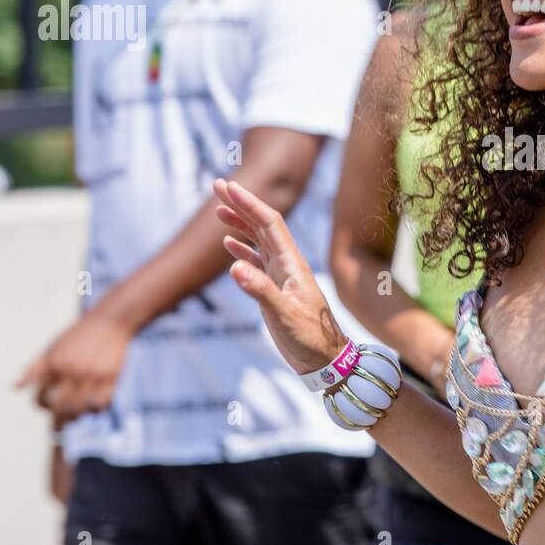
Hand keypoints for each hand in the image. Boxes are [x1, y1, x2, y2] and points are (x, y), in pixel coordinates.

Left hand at [17, 311, 132, 426]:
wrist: (111, 320)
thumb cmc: (78, 335)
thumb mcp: (52, 348)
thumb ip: (34, 370)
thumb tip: (13, 388)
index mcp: (55, 364)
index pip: (40, 396)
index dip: (41, 405)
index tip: (47, 407)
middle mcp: (72, 370)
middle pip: (61, 408)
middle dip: (58, 422)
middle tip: (58, 427)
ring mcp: (93, 374)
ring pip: (81, 408)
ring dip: (77, 417)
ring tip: (76, 417)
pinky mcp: (111, 376)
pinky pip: (102, 402)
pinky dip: (97, 408)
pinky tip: (94, 405)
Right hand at [213, 178, 346, 374]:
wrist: (326, 360)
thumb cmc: (311, 338)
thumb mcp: (284, 315)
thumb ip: (261, 291)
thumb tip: (235, 267)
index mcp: (292, 264)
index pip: (269, 224)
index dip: (249, 203)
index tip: (229, 187)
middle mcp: (288, 264)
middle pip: (263, 225)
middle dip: (242, 204)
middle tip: (218, 185)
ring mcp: (282, 275)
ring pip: (258, 240)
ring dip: (240, 223)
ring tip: (219, 209)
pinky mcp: (276, 289)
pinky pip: (257, 261)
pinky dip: (242, 249)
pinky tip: (229, 244)